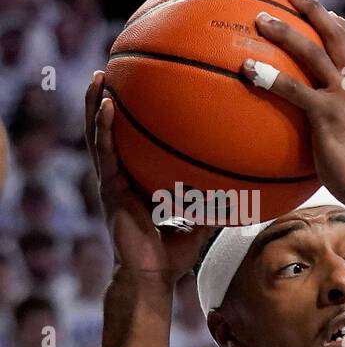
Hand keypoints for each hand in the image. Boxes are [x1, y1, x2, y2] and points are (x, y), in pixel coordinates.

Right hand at [83, 72, 216, 284]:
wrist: (152, 277)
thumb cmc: (174, 255)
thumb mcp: (202, 222)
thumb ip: (216, 202)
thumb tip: (246, 189)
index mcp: (138, 181)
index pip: (135, 144)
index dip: (134, 120)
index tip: (140, 91)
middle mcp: (121, 176)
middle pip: (113, 131)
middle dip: (110, 100)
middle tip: (115, 70)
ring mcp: (111, 181)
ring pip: (100, 135)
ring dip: (97, 103)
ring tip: (101, 75)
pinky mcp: (108, 188)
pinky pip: (105, 151)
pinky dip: (103, 127)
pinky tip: (106, 106)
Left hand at [243, 0, 344, 208]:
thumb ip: (343, 123)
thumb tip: (320, 127)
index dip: (340, 25)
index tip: (325, 11)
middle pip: (337, 36)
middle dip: (314, 10)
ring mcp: (343, 99)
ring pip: (313, 53)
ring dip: (285, 32)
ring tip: (261, 20)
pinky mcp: (327, 115)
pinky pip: (294, 90)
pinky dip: (269, 76)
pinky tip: (247, 69)